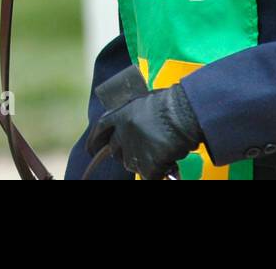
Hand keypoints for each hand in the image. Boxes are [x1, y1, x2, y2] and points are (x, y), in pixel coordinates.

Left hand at [86, 82, 203, 179]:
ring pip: (131, 164)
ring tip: (158, 152)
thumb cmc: (171, 103)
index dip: (94, 142)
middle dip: (124, 153)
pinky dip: (158, 171)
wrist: (185, 113)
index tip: (91, 150)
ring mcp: (134, 150)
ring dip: (142, 162)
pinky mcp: (148, 165)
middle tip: (138, 151)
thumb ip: (132, 115)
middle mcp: (123, 133)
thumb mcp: (143, 102)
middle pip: (115, 150)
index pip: (100, 130)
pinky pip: (149, 174)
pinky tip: (167, 163)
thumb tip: (133, 124)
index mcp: (120, 114)